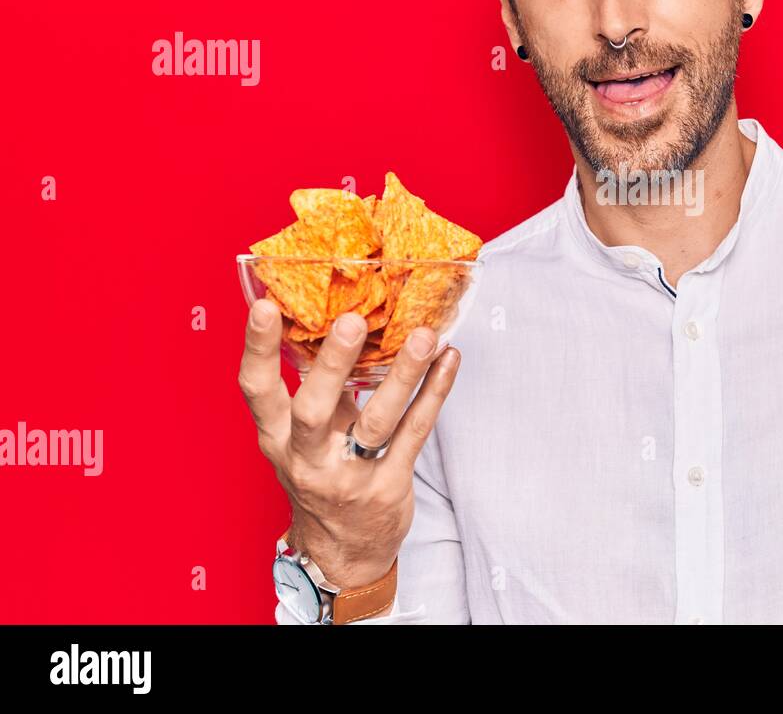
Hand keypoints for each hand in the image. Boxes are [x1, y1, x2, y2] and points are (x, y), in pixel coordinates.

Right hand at [238, 302, 460, 589]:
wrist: (343, 552)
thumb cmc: (322, 474)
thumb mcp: (302, 437)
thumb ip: (314, 386)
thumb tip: (331, 317)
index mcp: (277, 438)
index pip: (257, 391)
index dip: (258, 349)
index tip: (263, 306)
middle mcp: (308, 459)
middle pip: (314, 410)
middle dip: (333, 365)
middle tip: (352, 320)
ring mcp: (351, 475)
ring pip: (377, 421)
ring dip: (403, 375)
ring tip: (425, 336)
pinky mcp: (390, 485)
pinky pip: (415, 433)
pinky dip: (434, 393)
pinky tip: (449, 360)